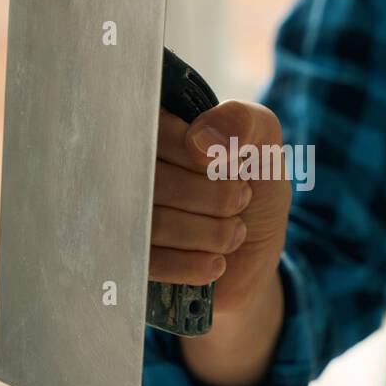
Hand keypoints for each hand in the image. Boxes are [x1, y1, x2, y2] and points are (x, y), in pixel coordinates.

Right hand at [149, 100, 290, 314]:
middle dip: (217, 198)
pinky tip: (216, 262)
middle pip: (157, 181)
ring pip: (154, 223)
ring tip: (234, 232)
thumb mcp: (262, 143)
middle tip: (242, 201)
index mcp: (154, 129)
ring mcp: (124, 216)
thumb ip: (242, 121)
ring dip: (212, 232)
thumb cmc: (253, 185)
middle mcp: (128, 169)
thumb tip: (200, 140)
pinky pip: (150, 262)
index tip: (236, 166)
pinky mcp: (130, 258)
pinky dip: (194, 264)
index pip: (158, 133)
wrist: (252, 251)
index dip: (206, 157)